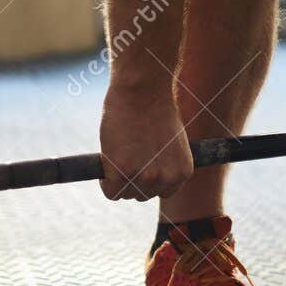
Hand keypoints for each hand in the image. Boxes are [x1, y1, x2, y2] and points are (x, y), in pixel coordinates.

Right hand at [98, 82, 193, 201]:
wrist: (143, 90)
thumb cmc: (154, 108)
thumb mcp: (170, 142)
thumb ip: (163, 163)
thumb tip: (147, 176)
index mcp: (181, 172)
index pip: (162, 192)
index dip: (148, 179)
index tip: (139, 165)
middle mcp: (166, 179)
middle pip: (141, 195)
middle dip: (132, 179)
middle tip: (125, 156)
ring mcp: (144, 177)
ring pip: (124, 193)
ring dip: (117, 179)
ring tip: (119, 151)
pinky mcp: (122, 172)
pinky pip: (110, 191)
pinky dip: (104, 180)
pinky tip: (108, 158)